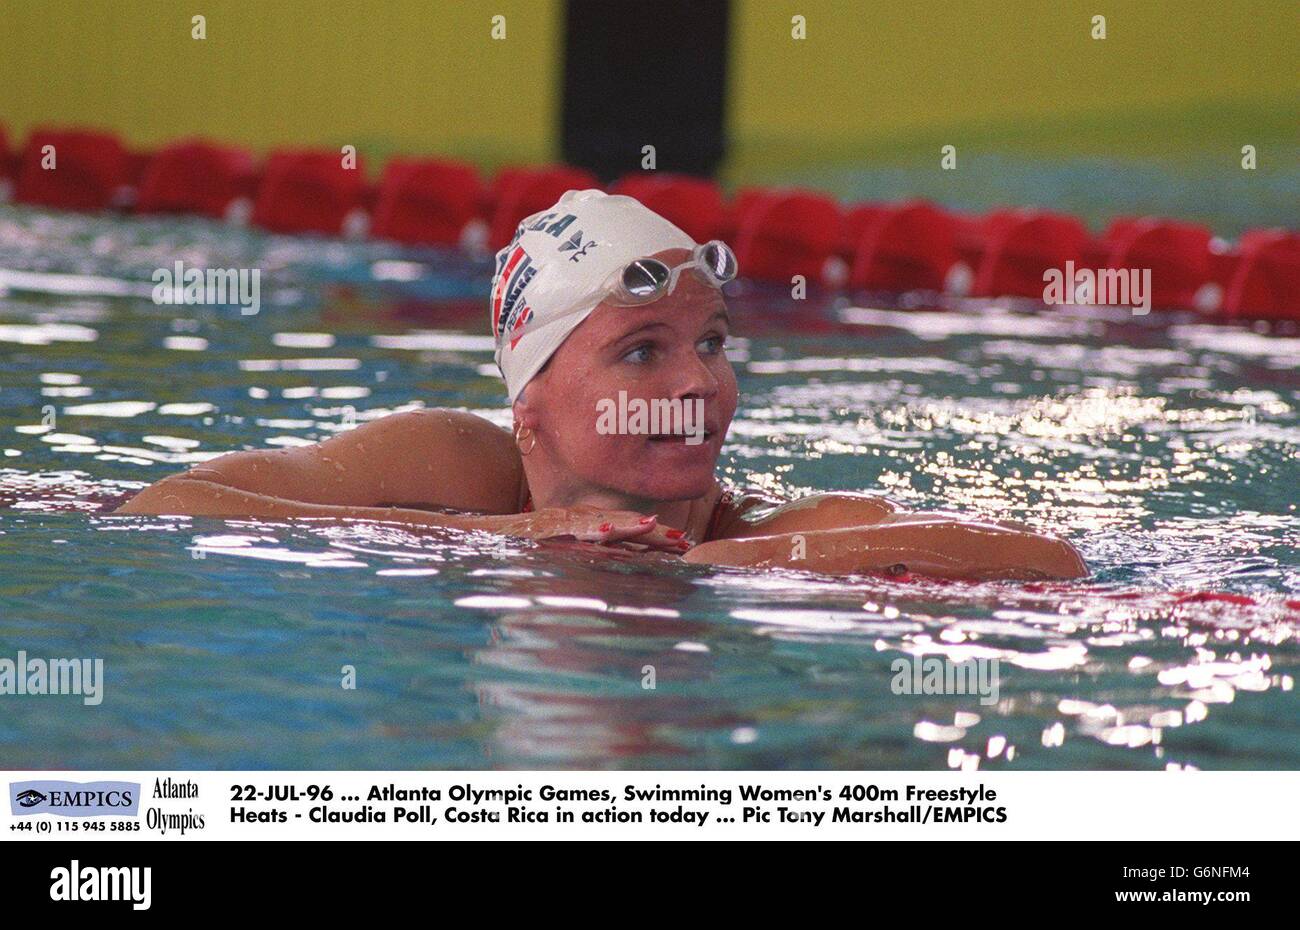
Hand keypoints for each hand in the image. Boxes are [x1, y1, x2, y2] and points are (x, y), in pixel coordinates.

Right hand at [497, 506, 691, 552]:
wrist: (473, 529)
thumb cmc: (509, 542)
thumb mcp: (549, 549)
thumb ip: (576, 552)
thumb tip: (604, 564)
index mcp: (579, 526)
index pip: (622, 529)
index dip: (651, 535)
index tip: (679, 543)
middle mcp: (574, 520)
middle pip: (620, 524)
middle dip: (653, 533)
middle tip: (682, 542)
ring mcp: (559, 522)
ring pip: (602, 523)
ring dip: (632, 527)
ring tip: (658, 530)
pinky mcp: (543, 527)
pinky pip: (571, 530)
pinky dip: (592, 531)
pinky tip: (611, 532)